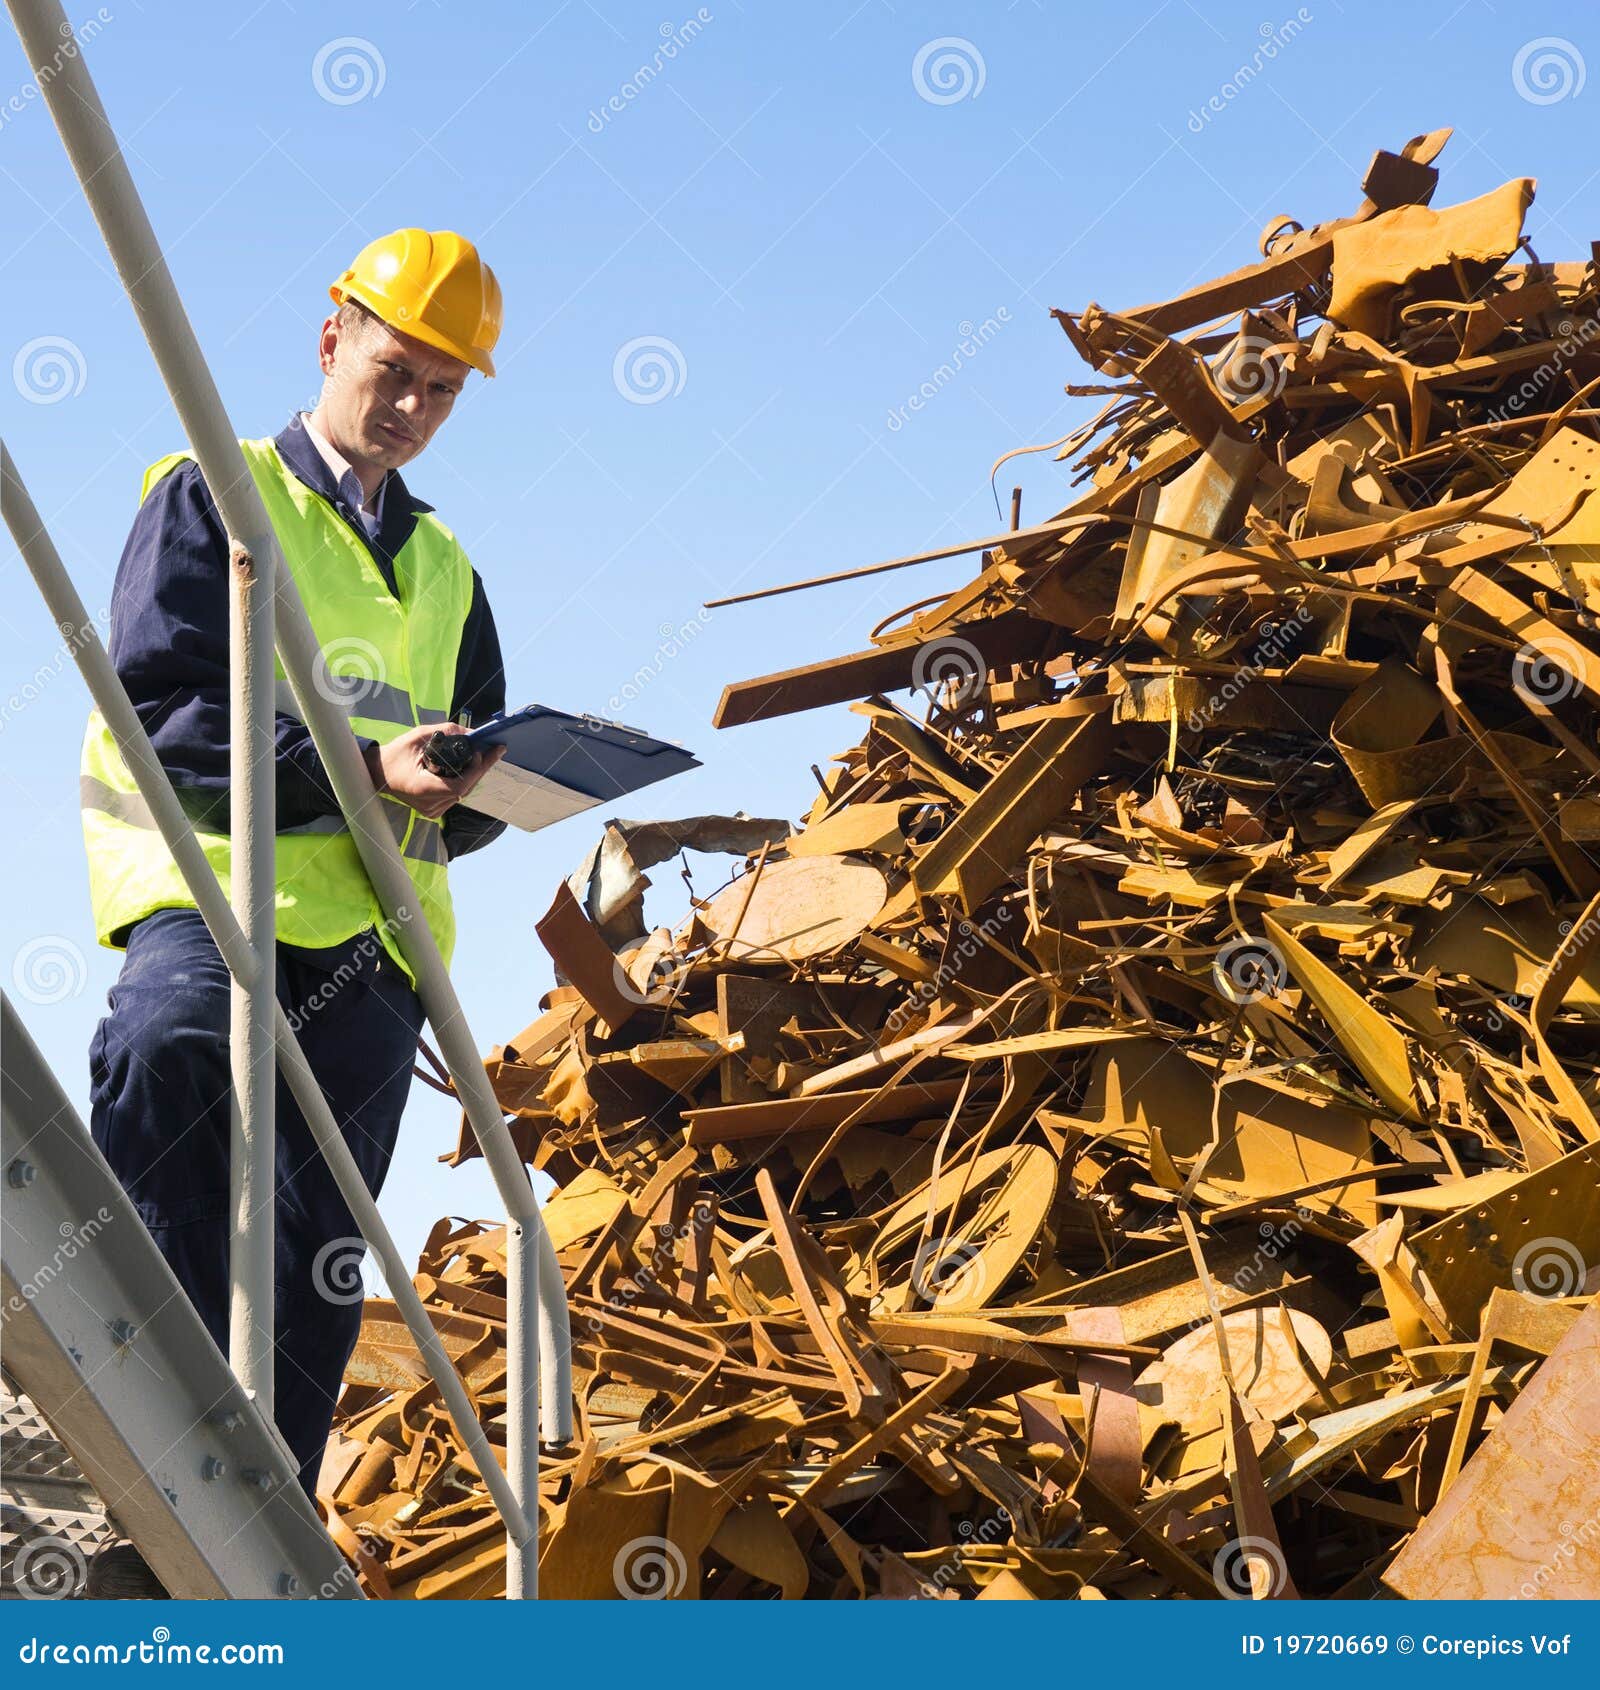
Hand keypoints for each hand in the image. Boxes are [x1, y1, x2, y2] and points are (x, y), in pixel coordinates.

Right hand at [363, 723, 505, 819]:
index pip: (459, 785)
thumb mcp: (419, 736)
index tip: (483, 751)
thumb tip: (473, 733)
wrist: (379, 772)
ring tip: (485, 755)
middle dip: (481, 767)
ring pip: (463, 792)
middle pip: (466, 788)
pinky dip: (465, 779)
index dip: (476, 769)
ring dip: (475, 773)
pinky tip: (471, 766)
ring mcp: (432, 810)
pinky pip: (456, 795)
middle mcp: (430, 805)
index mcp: (424, 789)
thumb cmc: (396, 753)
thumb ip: (447, 732)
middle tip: (494, 750)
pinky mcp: (434, 811)